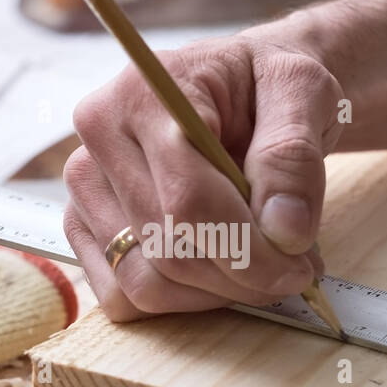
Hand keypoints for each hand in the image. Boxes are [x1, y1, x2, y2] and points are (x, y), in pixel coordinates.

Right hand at [64, 32, 344, 320]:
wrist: (243, 85)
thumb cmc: (268, 84)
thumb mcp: (303, 91)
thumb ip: (294, 155)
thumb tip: (284, 231)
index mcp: (144, 94)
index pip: (187, 201)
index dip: (248, 252)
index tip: (299, 269)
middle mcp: (99, 137)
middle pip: (167, 250)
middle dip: (239, 277)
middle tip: (293, 271)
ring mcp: (85, 185)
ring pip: (143, 283)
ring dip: (211, 295)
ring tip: (260, 268)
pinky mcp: (83, 223)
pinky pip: (122, 296)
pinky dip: (178, 301)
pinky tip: (218, 273)